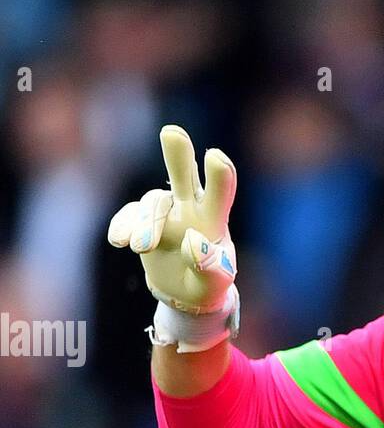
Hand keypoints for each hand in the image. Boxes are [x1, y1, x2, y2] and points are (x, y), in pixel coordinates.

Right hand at [107, 124, 236, 313]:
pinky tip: (119, 241)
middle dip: (177, 153)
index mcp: (213, 218)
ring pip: (152, 202)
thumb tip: (192, 240)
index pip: (220, 190)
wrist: (183, 295)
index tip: (215, 157)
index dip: (218, 174)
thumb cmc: (207, 285)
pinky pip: (128, 216)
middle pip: (183, 174)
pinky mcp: (140, 224)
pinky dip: (123, 226)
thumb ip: (209, 266)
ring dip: (145, 223)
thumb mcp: (215, 285)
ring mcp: (163, 213)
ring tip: (141, 248)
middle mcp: (189, 207)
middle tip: (172, 133)